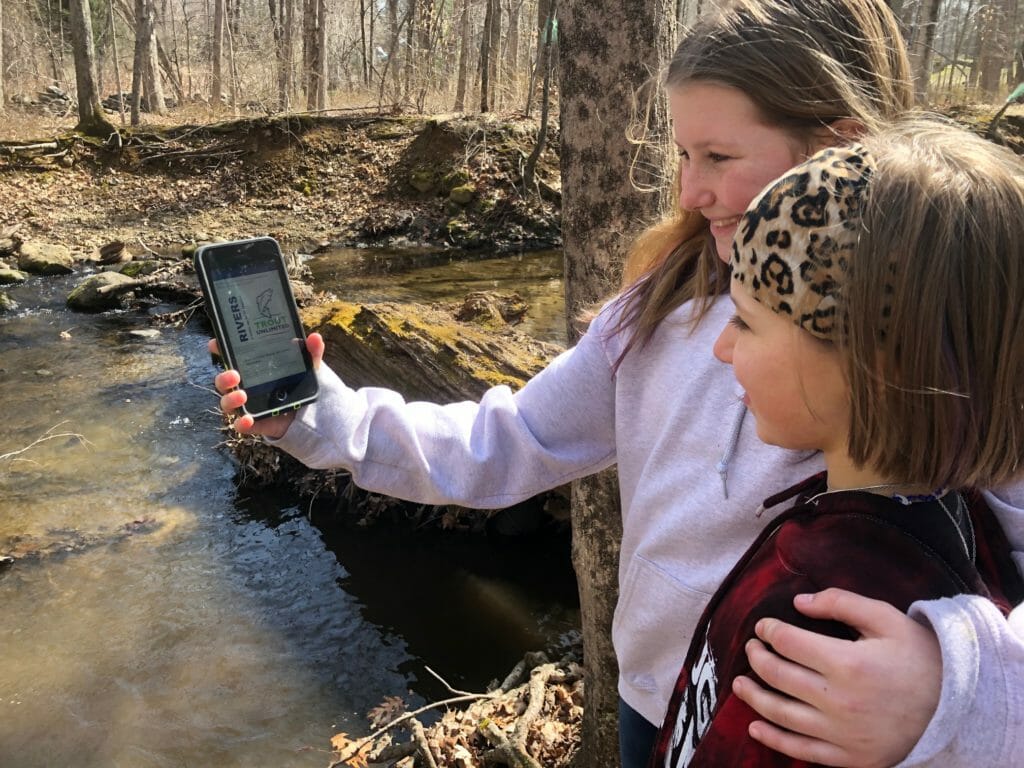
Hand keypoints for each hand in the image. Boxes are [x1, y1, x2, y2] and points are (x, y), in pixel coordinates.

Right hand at [209, 332, 323, 438]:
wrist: (311, 414)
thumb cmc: (301, 384)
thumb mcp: (308, 367)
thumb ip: (311, 352)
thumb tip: (315, 338)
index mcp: (253, 368)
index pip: (231, 357)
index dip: (220, 349)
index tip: (216, 344)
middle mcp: (246, 385)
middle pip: (224, 381)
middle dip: (223, 377)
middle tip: (234, 374)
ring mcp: (248, 404)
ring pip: (226, 402)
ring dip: (229, 398)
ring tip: (242, 395)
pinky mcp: (254, 422)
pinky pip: (240, 425)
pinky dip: (241, 423)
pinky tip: (248, 419)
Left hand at [732, 588, 941, 767]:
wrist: (956, 708)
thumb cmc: (919, 657)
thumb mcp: (886, 618)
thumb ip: (841, 602)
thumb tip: (798, 602)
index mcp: (848, 662)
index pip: (788, 642)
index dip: (768, 631)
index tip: (763, 626)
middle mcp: (840, 700)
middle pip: (779, 676)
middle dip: (757, 658)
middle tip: (752, 648)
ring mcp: (843, 733)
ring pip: (782, 714)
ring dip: (753, 697)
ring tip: (739, 684)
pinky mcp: (849, 757)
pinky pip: (801, 750)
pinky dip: (773, 739)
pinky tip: (756, 727)